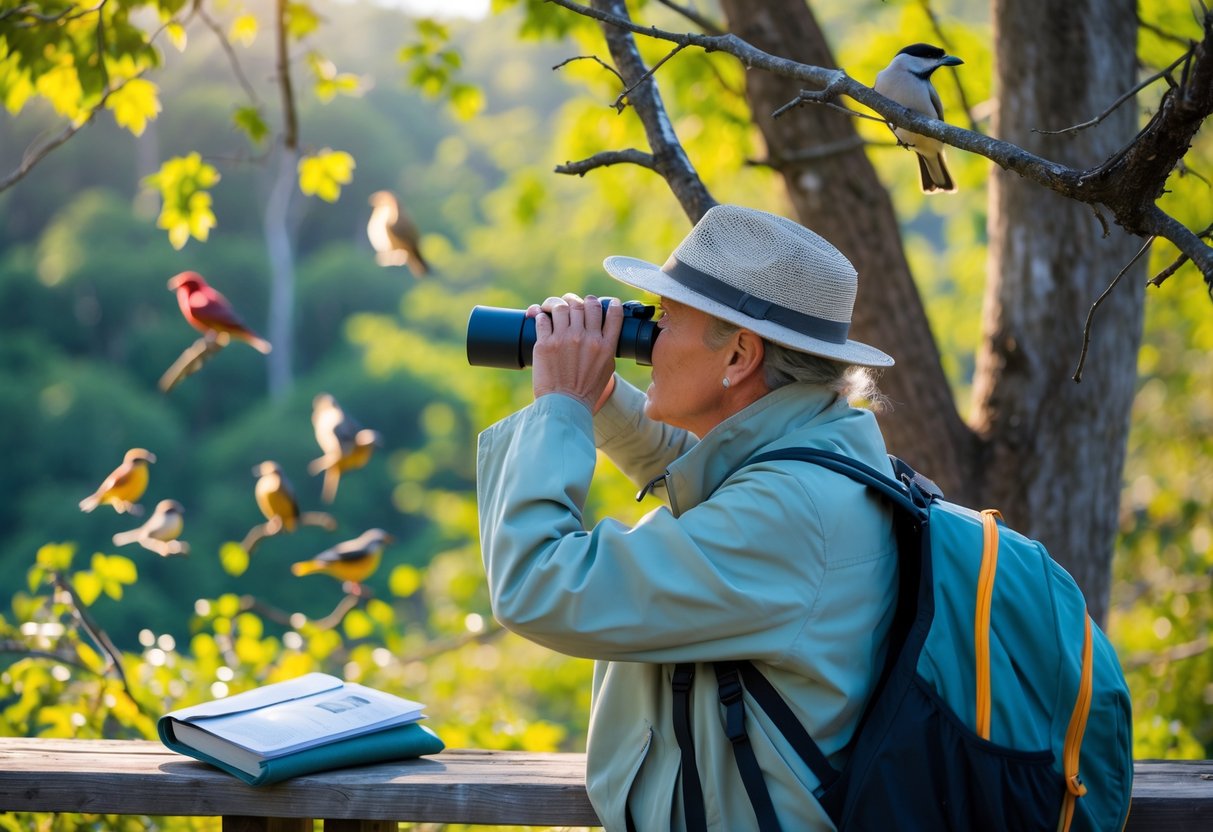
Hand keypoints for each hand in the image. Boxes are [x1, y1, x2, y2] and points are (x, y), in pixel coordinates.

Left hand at [529, 293, 622, 411]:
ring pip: (563, 306)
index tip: (606, 302)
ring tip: (554, 307)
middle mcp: (586, 338)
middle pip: (586, 304)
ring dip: (557, 303)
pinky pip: (542, 318)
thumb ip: (606, 347)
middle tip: (574, 303)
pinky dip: (540, 314)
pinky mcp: (545, 343)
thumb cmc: (586, 391)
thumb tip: (601, 332)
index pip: (613, 314)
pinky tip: (539, 316)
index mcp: (605, 346)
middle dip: (580, 301)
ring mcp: (565, 339)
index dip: (610, 303)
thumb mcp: (606, 369)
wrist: (565, 406)